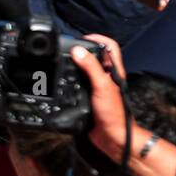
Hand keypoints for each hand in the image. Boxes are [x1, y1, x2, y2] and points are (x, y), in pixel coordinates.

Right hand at [69, 37, 128, 160]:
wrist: (112, 137)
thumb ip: (90, 68)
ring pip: (85, 72)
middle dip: (82, 52)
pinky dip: (70, 84)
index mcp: (113, 71)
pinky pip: (78, 88)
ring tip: (62, 64)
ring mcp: (97, 89)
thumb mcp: (101, 86)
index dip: (97, 38)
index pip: (109, 47)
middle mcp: (106, 78)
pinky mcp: (89, 100)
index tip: (82, 39)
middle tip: (67, 50)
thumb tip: (77, 51)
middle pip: (95, 58)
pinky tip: (63, 84)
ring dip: (75, 68)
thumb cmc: (113, 113)